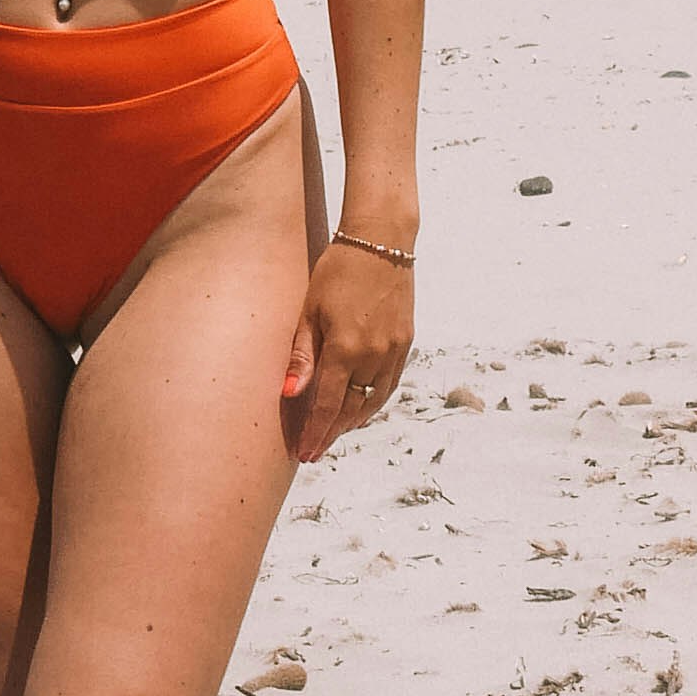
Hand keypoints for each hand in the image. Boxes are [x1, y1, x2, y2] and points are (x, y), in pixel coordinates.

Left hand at [280, 238, 414, 463]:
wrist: (381, 241)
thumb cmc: (337, 270)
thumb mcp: (310, 310)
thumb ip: (302, 355)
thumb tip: (290, 393)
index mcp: (346, 348)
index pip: (328, 406)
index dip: (315, 434)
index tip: (305, 454)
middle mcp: (374, 355)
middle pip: (351, 410)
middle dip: (332, 433)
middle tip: (315, 450)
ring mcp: (394, 350)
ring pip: (374, 401)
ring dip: (353, 420)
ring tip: (334, 432)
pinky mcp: (406, 342)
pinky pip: (389, 384)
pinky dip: (373, 401)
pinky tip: (361, 406)